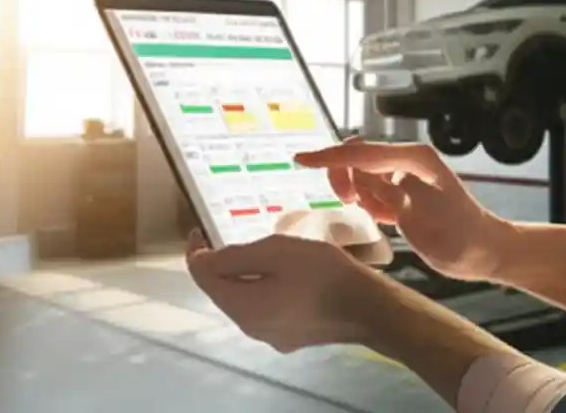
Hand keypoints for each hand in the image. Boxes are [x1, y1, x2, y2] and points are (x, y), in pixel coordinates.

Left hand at [185, 230, 381, 352]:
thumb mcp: (275, 251)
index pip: (203, 277)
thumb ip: (234, 256)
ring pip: (243, 300)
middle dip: (221, 264)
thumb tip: (202, 260)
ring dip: (243, 276)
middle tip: (230, 235)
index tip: (201, 229)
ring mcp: (272, 336)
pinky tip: (283, 275)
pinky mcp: (291, 337)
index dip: (197, 251)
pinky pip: (264, 308)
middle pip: (222, 291)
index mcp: (241, 307)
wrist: (368, 308)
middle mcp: (250, 328)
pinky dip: (262, 288)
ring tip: (260, 252)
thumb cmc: (321, 273)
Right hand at [294, 141, 507, 281]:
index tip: (300, 160)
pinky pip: (371, 194)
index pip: (362, 152)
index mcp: (413, 158)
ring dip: (357, 192)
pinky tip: (379, 217)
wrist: (484, 252)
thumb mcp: (422, 212)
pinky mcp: (401, 199)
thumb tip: (358, 176)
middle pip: (357, 158)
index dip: (330, 156)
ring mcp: (403, 180)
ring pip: (362, 176)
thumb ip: (388, 192)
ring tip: (373, 213)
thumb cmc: (459, 232)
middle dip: (344, 175)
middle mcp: (406, 163)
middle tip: (349, 201)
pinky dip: (366, 203)